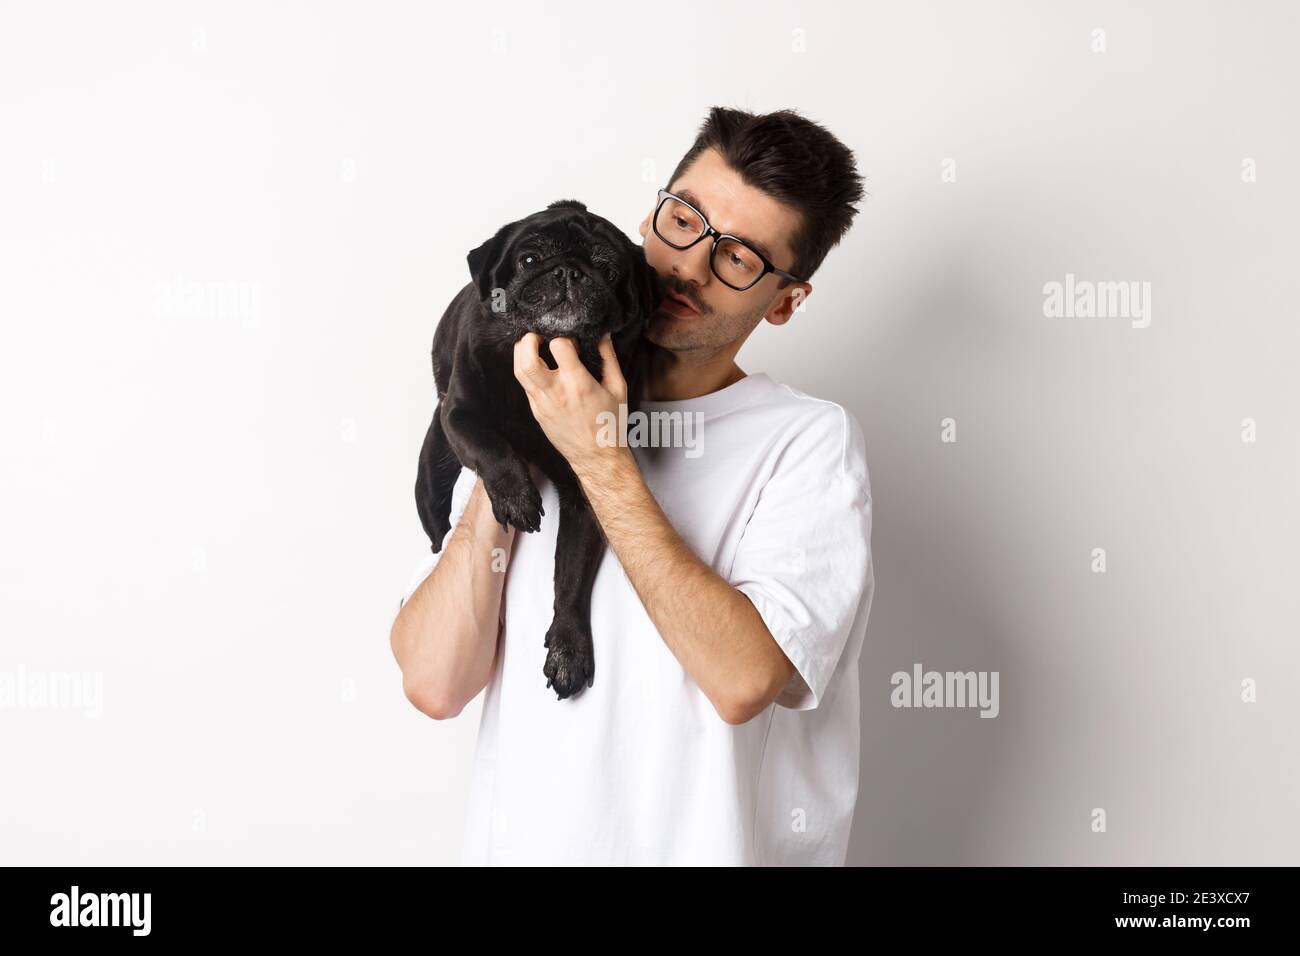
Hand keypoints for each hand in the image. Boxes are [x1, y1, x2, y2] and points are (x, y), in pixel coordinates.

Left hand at [513, 332, 629, 478]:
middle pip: (527, 359)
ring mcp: (542, 404)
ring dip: (522, 353)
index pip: (558, 347)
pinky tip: (541, 369)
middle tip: (537, 335)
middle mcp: (556, 393)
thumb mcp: (618, 388)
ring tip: (533, 347)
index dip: (563, 337)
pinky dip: (529, 372)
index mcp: (579, 384)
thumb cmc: (610, 423)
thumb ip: (609, 358)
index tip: (571, 342)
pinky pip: (526, 386)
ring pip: (519, 371)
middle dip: (528, 339)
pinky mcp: (536, 412)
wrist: (597, 457)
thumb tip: (602, 335)